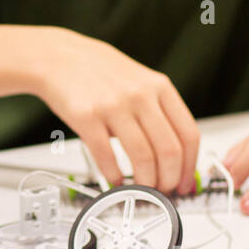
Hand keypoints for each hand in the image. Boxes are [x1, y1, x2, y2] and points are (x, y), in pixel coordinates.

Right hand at [35, 29, 199, 193]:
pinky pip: (107, 156)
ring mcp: (113, 106)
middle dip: (169, 180)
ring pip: (143, 157)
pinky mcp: (87, 117)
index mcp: (159, 87)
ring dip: (145, 184)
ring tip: (141, 191)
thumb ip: (158, 111)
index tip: (185, 182)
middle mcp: (140, 96)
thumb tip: (174, 154)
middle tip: (163, 191)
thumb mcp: (140, 81)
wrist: (59, 57)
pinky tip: (115, 179)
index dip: (190, 166)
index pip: (188, 134)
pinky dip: (114, 176)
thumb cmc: (99, 71)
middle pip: (169, 150)